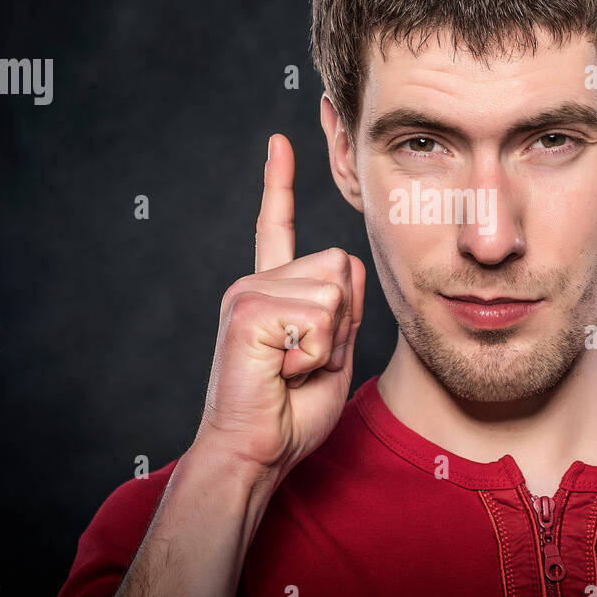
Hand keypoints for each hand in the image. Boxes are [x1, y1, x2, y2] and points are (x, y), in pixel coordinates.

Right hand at [194, 134, 365, 479]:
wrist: (256, 454)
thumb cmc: (291, 415)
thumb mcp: (334, 355)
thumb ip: (344, 310)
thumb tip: (347, 268)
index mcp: (270, 292)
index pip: (274, 227)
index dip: (279, 184)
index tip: (279, 142)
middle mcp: (255, 284)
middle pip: (342, 265)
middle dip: (344, 322)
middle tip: (307, 362)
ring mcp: (249, 294)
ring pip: (335, 290)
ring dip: (330, 342)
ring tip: (292, 369)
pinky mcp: (249, 310)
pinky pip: (319, 316)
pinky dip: (314, 354)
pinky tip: (281, 372)